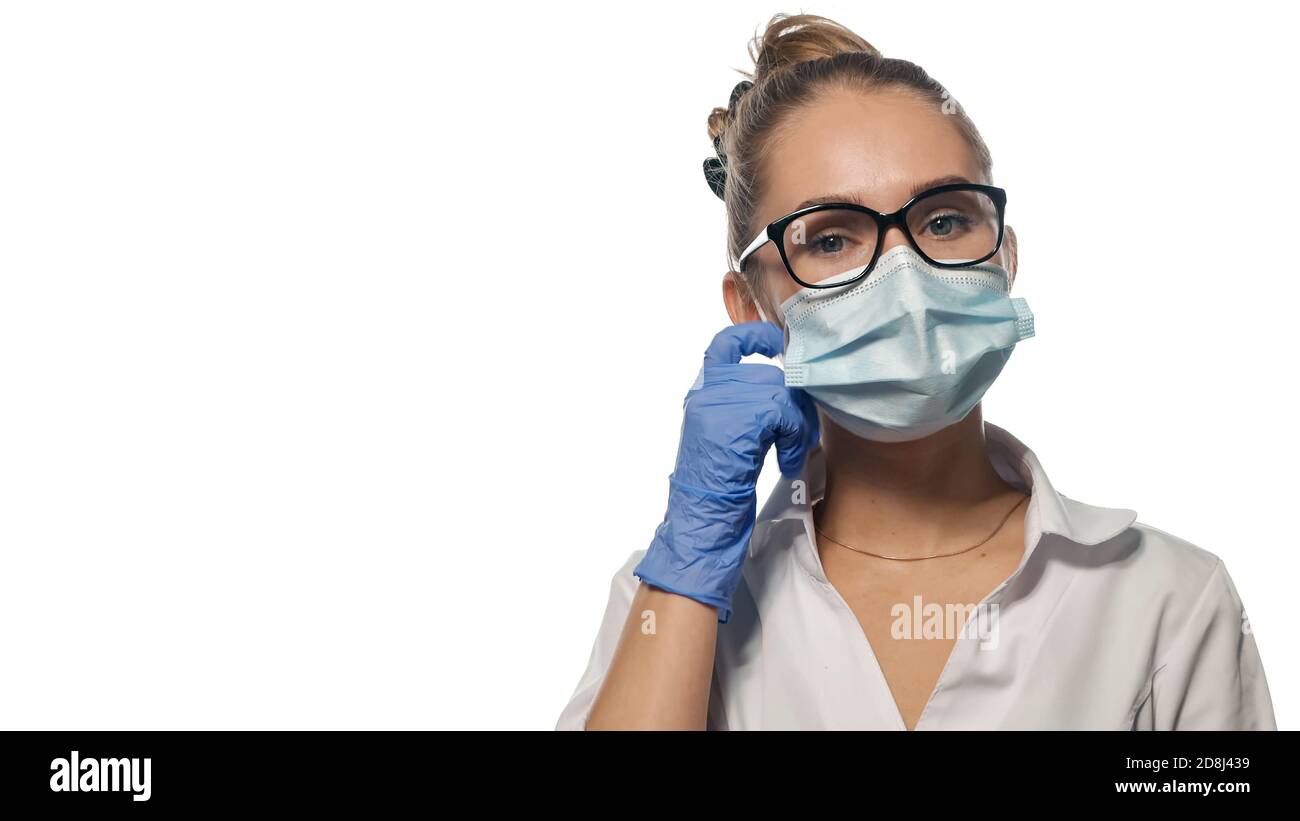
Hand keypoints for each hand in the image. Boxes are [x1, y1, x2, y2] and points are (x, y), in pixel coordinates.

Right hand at [632, 322, 819, 622]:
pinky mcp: (739, 421)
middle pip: (767, 376)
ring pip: (779, 393)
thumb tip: (785, 396)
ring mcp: (721, 406)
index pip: (724, 345)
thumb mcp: (724, 439)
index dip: (754, 336)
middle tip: (799, 435)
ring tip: (792, 452)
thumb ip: (744, 411)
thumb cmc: (715, 488)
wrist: (700, 517)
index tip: (777, 343)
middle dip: (792, 404)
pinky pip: (782, 413)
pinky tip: (788, 460)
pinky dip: (794, 436)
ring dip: (796, 424)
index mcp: (702, 396)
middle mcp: (708, 395)